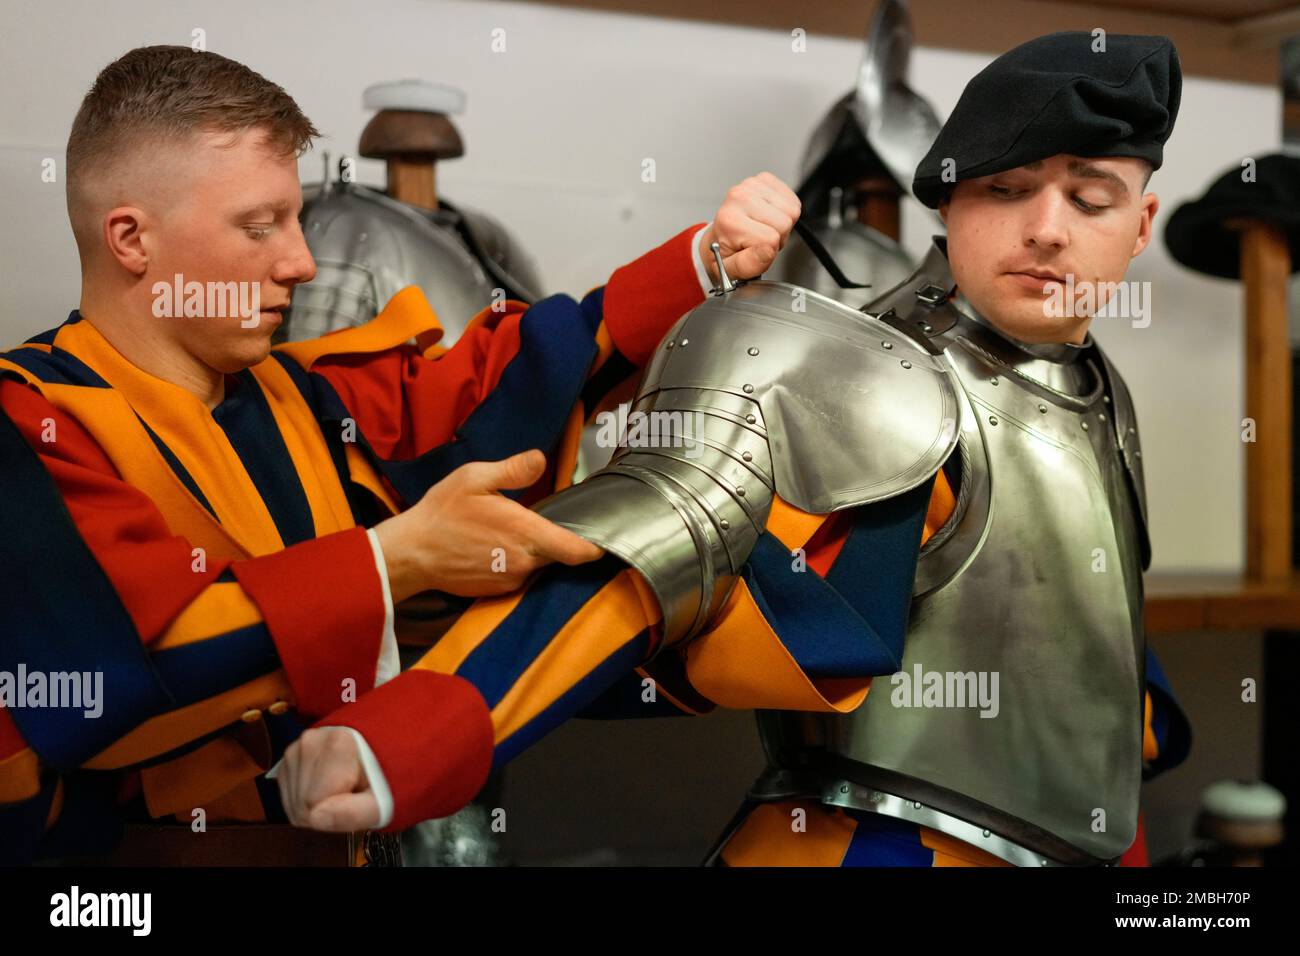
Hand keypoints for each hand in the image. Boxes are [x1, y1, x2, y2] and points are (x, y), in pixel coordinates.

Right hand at [274, 726, 380, 831]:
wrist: (379, 756)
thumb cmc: (383, 779)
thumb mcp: (381, 803)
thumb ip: (354, 813)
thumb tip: (318, 818)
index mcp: (337, 742)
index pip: (315, 803)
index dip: (336, 811)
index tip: (356, 797)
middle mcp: (312, 739)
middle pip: (302, 804)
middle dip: (324, 809)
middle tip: (349, 796)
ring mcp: (297, 748)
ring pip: (293, 803)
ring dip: (314, 807)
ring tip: (340, 791)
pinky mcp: (289, 759)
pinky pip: (288, 797)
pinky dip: (305, 801)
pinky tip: (325, 790)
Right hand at [373, 449, 604, 602]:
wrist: (411, 553)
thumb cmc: (442, 512)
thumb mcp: (475, 478)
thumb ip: (513, 470)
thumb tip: (541, 460)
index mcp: (524, 533)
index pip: (576, 550)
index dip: (594, 547)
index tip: (605, 540)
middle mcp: (524, 562)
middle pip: (558, 554)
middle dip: (554, 539)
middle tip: (536, 520)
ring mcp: (512, 579)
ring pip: (537, 564)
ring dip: (531, 551)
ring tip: (505, 532)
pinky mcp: (499, 590)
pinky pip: (519, 574)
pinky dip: (514, 562)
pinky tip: (492, 548)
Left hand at [698, 172, 800, 284]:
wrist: (719, 235)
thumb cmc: (726, 251)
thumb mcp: (732, 269)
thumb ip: (749, 264)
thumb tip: (767, 250)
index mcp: (729, 220)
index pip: (771, 239)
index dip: (770, 250)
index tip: (756, 249)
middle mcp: (738, 197)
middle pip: (784, 222)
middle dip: (777, 235)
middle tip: (760, 238)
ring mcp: (751, 184)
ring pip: (792, 210)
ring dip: (782, 223)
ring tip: (763, 228)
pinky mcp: (764, 179)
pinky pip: (793, 199)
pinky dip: (786, 210)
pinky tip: (769, 216)